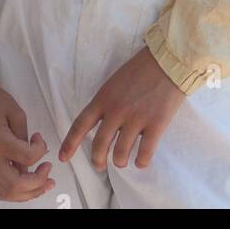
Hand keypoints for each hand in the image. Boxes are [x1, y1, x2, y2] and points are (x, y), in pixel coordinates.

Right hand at [0, 83, 54, 201]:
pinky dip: (15, 192)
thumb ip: (25, 138)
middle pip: (15, 185)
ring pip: (6, 193)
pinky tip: (27, 186)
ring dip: (28, 193)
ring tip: (42, 185)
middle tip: (48, 172)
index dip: (40, 151)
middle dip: (37, 183)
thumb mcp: (15, 112)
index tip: (40, 140)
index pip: (26, 159)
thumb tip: (33, 158)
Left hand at [59, 46, 185, 170]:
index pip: (80, 125)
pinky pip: (145, 152)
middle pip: (99, 144)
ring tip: (121, 162)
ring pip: (120, 153)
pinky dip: (141, 161)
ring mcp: (136, 119)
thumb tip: (101, 125)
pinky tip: (140, 161)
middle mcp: (116, 111)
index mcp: (103, 99)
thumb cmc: (139, 70)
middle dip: (97, 160)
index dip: (70, 144)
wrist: (166, 62)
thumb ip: (106, 104)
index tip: (63, 157)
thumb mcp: (113, 84)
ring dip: (119, 162)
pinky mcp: (156, 124)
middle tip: (99, 165)